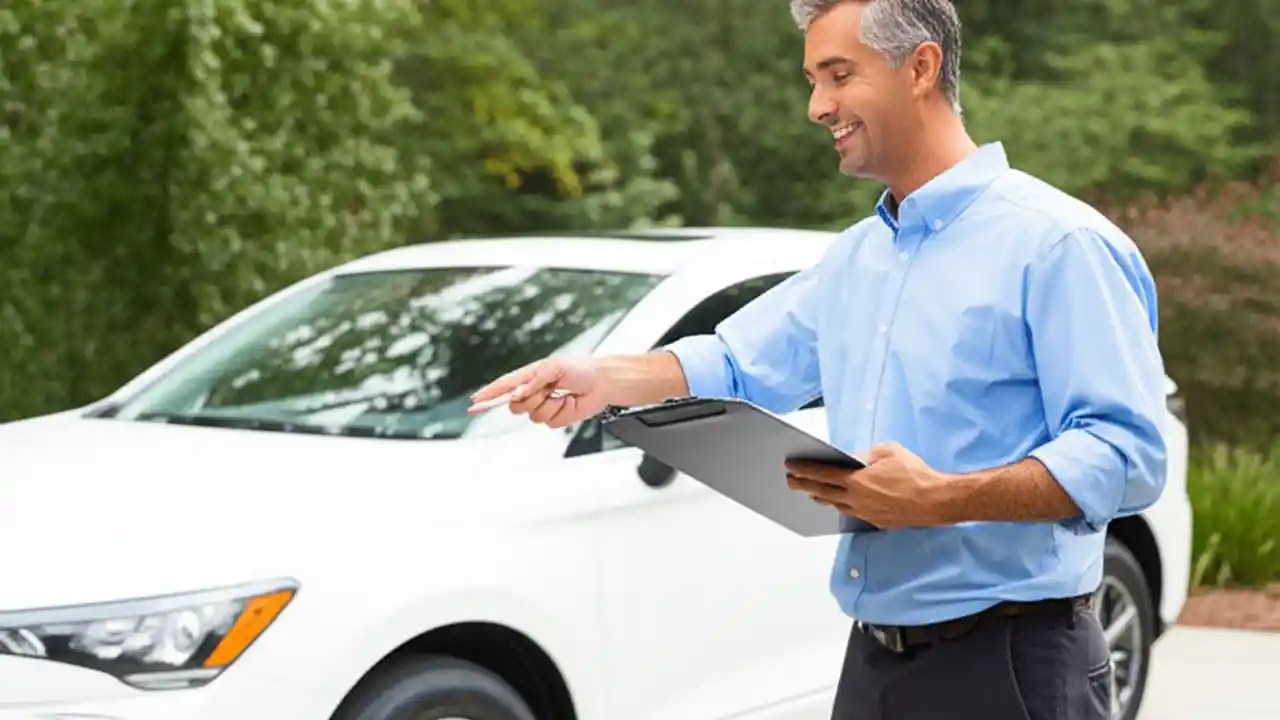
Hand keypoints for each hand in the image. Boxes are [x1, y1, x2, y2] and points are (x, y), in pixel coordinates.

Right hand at [467, 356, 607, 428]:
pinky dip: (559, 412)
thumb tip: (518, 392)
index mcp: (530, 377)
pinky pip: (548, 421)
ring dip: (547, 405)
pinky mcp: (555, 418)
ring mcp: (544, 406)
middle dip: (528, 400)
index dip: (489, 394)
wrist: (602, 382)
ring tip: (560, 394)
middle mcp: (533, 392)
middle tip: (546, 390)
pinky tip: (567, 403)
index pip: (504, 386)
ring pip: (531, 415)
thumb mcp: (554, 368)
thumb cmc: (580, 369)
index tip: (476, 402)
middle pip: (514, 405)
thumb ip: (534, 380)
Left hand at [784, 442, 951, 528]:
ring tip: (812, 492)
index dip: (804, 470)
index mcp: (856, 481)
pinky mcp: (876, 521)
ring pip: (836, 505)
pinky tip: (840, 502)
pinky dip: (842, 505)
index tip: (790, 467)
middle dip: (804, 486)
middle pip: (823, 492)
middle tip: (791, 482)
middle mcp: (856, 500)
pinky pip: (852, 512)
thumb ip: (866, 455)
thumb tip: (854, 460)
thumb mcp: (888, 452)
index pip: (822, 474)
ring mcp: (865, 513)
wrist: (935, 500)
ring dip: (822, 498)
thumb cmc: (914, 474)